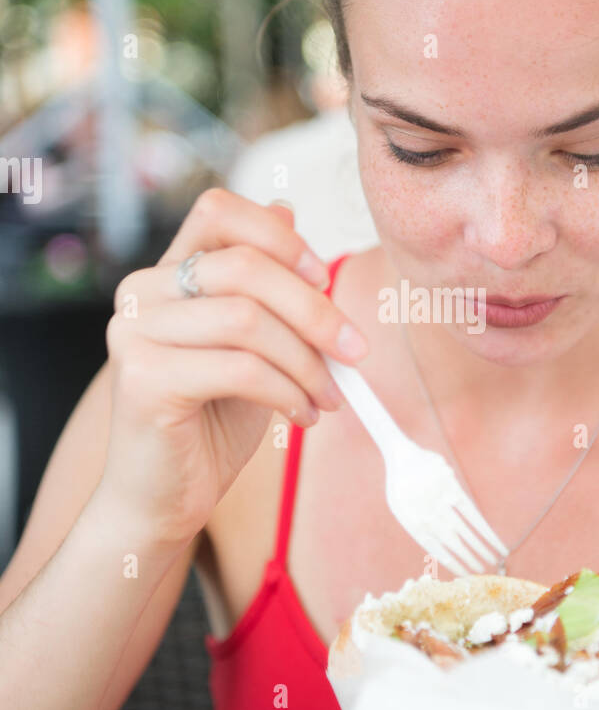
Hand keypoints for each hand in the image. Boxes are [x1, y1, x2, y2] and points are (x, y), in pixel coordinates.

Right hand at [96, 188, 367, 548]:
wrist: (163, 500)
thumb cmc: (208, 423)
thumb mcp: (248, 344)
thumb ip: (262, 285)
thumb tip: (287, 209)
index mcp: (164, 274)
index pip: (219, 211)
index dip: (280, 237)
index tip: (323, 277)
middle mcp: (140, 293)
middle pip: (245, 267)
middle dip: (314, 310)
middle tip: (354, 352)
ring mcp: (135, 334)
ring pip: (247, 320)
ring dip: (307, 362)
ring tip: (328, 397)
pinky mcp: (144, 380)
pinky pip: (240, 369)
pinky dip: (288, 392)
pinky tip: (302, 416)